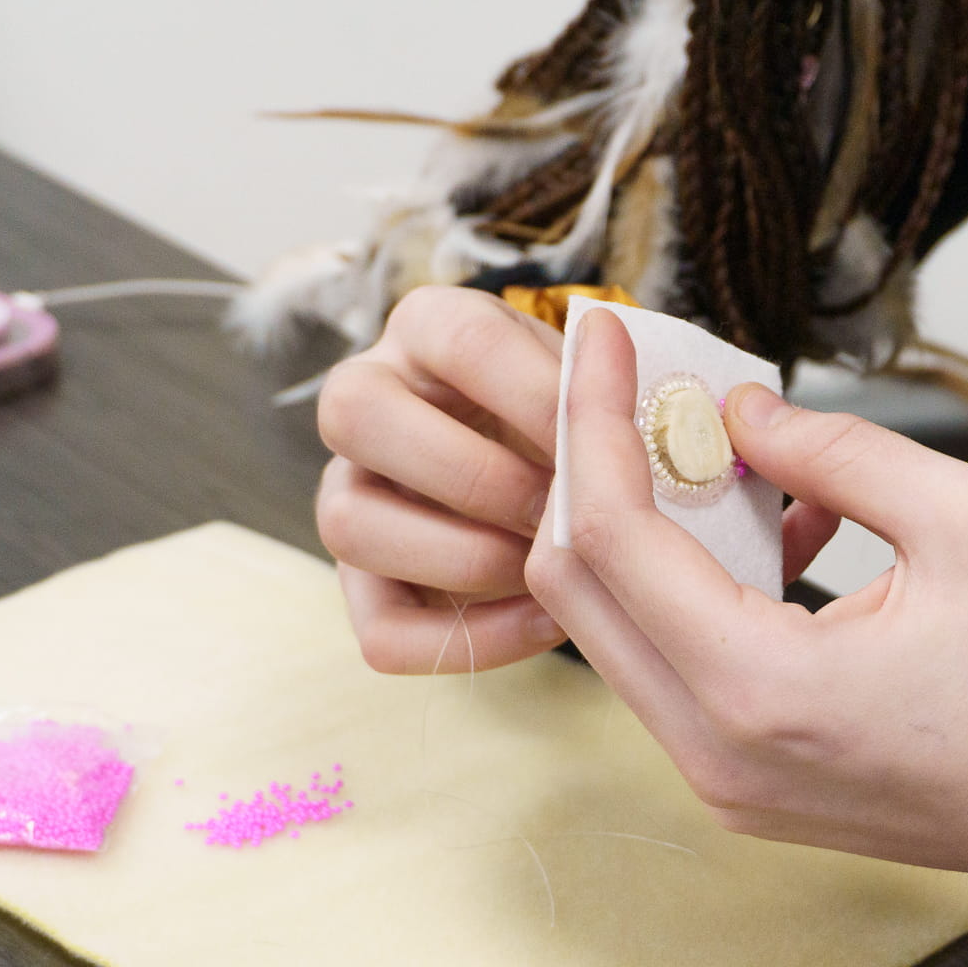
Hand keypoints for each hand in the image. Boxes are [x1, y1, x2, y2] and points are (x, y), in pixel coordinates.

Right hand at [316, 285, 570, 672]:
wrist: (560, 474)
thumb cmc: (582, 420)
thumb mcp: (592, 385)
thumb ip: (600, 388)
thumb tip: (620, 388)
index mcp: (429, 327)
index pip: (463, 343)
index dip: (538, 396)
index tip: (601, 443)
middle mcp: (363, 396)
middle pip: (357, 416)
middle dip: (476, 476)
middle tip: (560, 510)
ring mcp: (346, 490)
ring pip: (347, 525)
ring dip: (463, 558)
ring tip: (549, 572)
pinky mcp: (359, 581)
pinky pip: (380, 628)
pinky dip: (466, 639)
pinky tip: (544, 624)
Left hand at [526, 310, 967, 960]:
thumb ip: (836, 453)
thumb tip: (740, 411)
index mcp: (761, 689)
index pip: (615, 536)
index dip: (594, 420)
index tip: (604, 336)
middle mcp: (718, 754)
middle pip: (579, 592)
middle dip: (593, 471)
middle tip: (632, 385)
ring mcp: (727, 785)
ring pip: (619, 633)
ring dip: (650, 531)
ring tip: (734, 455)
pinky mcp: (750, 790)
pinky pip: (675, 673)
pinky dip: (697, 590)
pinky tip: (788, 533)